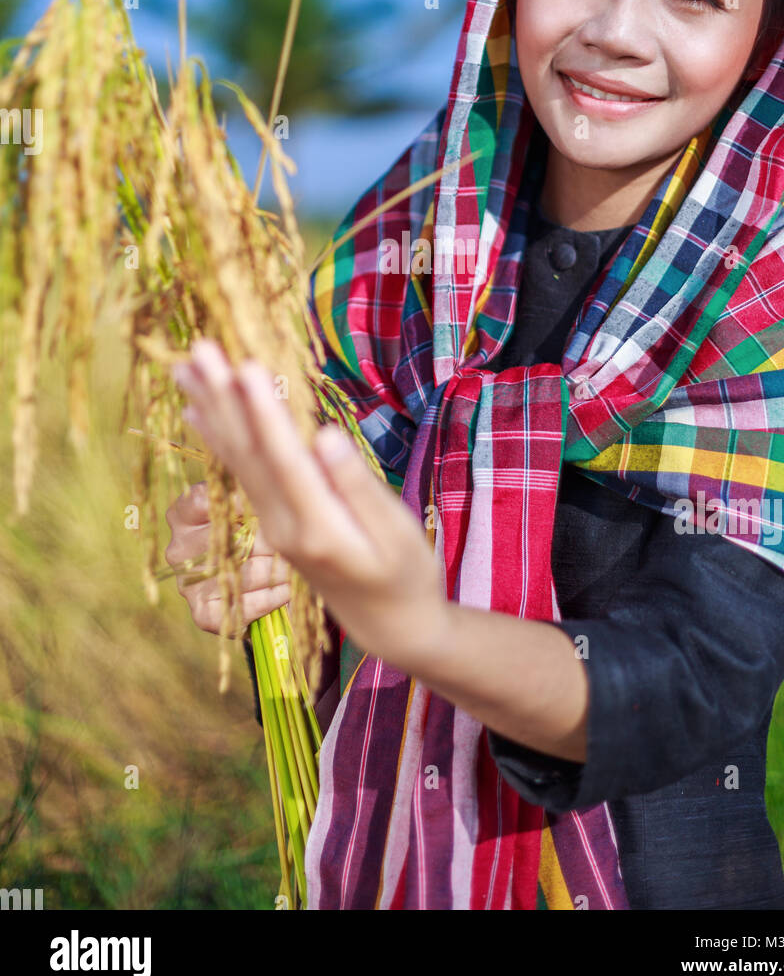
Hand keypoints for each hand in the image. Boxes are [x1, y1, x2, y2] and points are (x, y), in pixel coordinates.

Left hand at [172, 339, 448, 668]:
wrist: (389, 626)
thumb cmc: (406, 574)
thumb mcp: (397, 533)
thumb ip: (358, 487)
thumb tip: (325, 437)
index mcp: (318, 527)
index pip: (284, 459)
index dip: (264, 412)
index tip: (245, 366)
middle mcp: (283, 526)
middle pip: (248, 453)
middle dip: (224, 398)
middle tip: (198, 349)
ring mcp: (272, 524)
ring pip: (236, 458)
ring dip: (211, 409)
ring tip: (184, 366)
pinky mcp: (272, 520)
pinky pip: (238, 471)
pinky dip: (216, 437)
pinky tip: (196, 410)